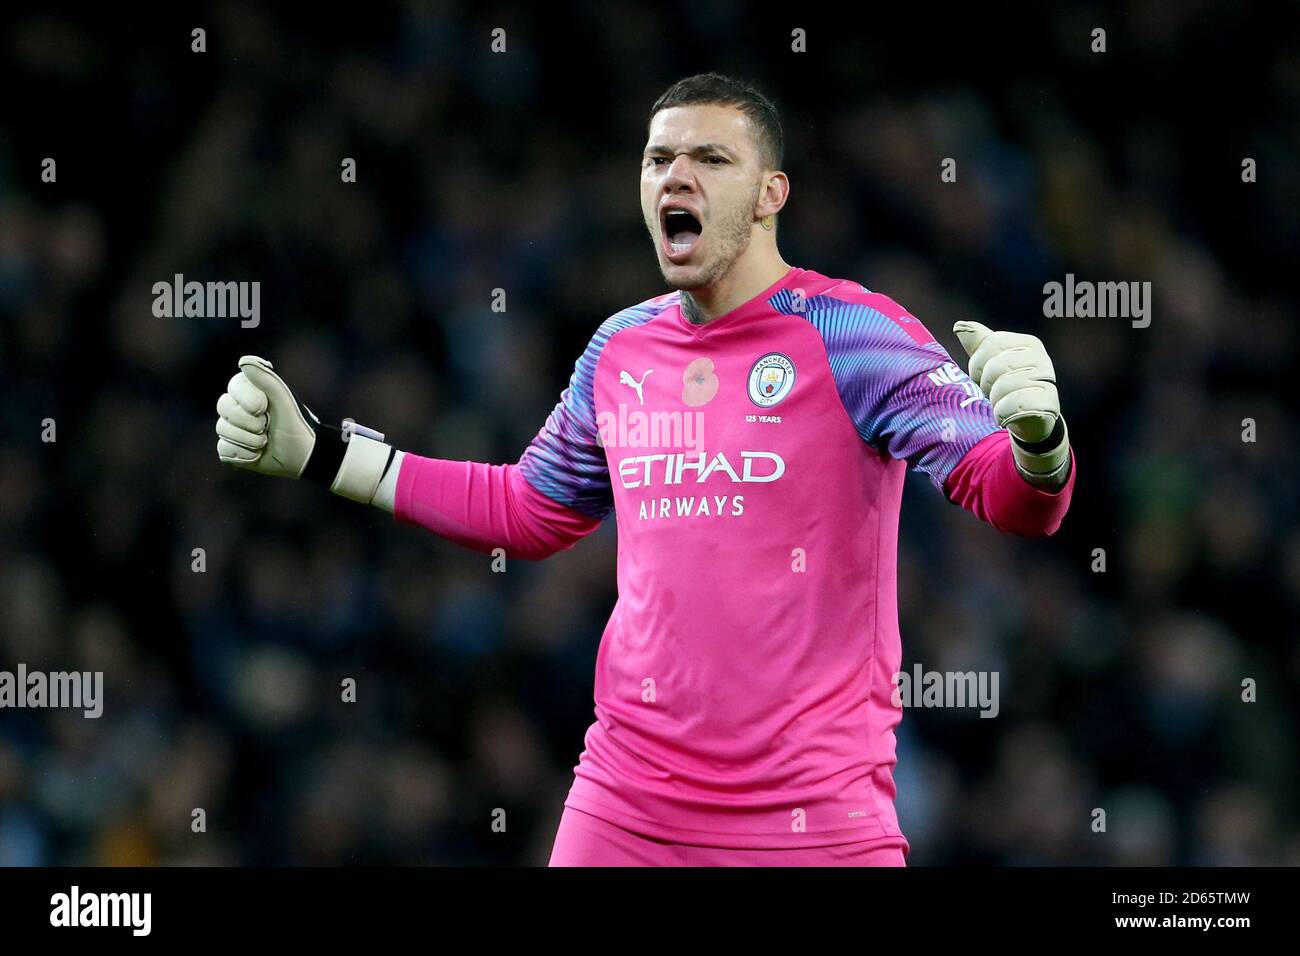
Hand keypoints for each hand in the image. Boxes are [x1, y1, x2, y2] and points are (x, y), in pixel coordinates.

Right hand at [215, 355, 317, 477]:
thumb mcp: (283, 400)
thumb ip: (266, 379)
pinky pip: (224, 450)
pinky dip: (244, 455)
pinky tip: (257, 453)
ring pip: (222, 430)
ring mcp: (231, 428)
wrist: (302, 456)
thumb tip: (244, 361)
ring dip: (249, 439)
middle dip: (249, 421)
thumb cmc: (295, 424)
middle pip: (223, 407)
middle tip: (267, 426)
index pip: (233, 386)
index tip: (265, 408)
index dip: (247, 400)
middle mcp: (237, 408)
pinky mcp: (230, 449)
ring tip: (265, 441)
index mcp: (249, 391)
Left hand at [952, 321, 1069, 481]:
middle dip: (986, 384)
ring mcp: (1046, 380)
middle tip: (992, 393)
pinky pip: (1014, 405)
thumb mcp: (990, 363)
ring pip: (1004, 386)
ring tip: (1000, 404)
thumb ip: (978, 344)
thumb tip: (959, 326)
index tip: (982, 376)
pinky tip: (1005, 416)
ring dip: (994, 401)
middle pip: (996, 366)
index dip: (978, 365)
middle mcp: (1041, 358)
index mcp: (1028, 343)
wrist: (1028, 420)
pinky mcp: (1048, 403)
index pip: (990, 345)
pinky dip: (1002, 413)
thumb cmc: (1006, 387)